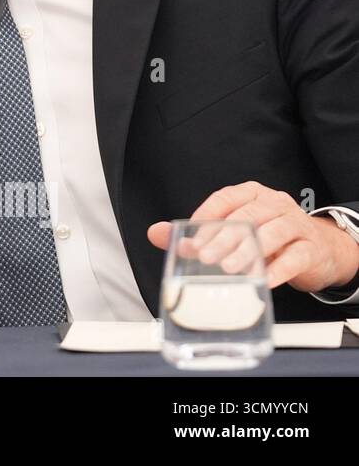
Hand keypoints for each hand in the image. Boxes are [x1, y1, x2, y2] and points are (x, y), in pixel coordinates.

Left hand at [147, 181, 358, 291]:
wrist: (319, 249)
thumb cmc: (269, 237)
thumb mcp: (235, 231)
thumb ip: (196, 233)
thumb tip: (156, 233)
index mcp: (252, 193)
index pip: (225, 199)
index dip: (207, 217)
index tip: (191, 238)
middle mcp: (275, 204)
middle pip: (248, 216)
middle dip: (224, 237)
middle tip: (205, 257)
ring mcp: (297, 224)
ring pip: (273, 233)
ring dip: (248, 252)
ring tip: (229, 268)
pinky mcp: (311, 248)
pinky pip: (295, 257)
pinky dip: (277, 269)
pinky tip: (261, 281)